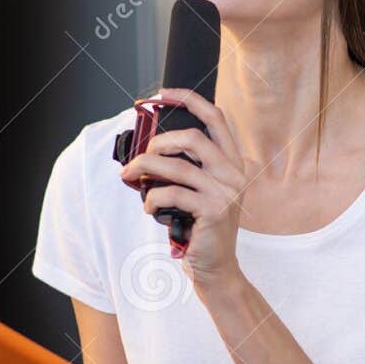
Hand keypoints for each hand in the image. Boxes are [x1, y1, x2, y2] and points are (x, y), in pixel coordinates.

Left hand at [118, 87, 247, 293]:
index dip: (189, 99)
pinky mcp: (213, 211)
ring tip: (130, 177)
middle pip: (192, 138)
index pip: (216, 118)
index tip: (162, 94)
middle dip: (158, 142)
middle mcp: (234, 173)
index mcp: (232, 162)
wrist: (216, 268)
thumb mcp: (198, 191)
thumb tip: (147, 147)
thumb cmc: (200, 228)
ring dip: (145, 168)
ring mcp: (226, 192)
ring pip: (176, 166)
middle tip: (140, 155)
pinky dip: (152, 198)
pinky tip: (149, 207)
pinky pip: (172, 193)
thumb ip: (186, 167)